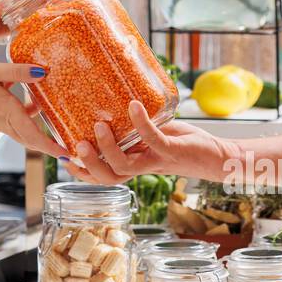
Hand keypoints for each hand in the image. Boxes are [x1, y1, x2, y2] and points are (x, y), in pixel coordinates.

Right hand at [0, 61, 65, 157]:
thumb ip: (15, 71)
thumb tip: (42, 72)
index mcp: (5, 110)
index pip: (33, 135)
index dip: (51, 147)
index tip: (67, 155)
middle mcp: (2, 122)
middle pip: (31, 138)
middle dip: (50, 144)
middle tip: (69, 145)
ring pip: (22, 131)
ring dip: (39, 130)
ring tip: (57, 120)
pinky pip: (12, 123)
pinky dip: (25, 118)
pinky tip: (31, 100)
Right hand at [63, 100, 229, 184]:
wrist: (217, 155)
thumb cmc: (183, 144)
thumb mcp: (154, 135)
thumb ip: (135, 129)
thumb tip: (113, 104)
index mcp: (134, 165)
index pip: (103, 176)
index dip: (82, 173)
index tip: (64, 158)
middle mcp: (142, 167)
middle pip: (108, 177)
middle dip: (89, 164)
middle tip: (76, 145)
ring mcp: (156, 161)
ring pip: (125, 165)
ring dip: (109, 146)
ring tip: (100, 125)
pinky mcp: (172, 152)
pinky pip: (153, 140)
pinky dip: (141, 123)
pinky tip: (134, 106)